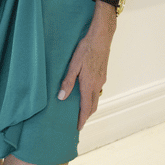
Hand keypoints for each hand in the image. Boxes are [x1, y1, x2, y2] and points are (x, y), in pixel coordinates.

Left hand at [57, 8, 114, 129]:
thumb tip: (61, 98)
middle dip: (86, 115)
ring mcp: (102, 79)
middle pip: (93, 106)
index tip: (78, 127)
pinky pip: (98, 89)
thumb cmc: (86, 49)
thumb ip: (67, 82)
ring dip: (90, 105)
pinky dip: (92, 96)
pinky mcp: (103, 73)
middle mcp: (97, 85)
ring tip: (81, 108)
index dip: (82, 119)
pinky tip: (86, 91)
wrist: (101, 37)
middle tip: (79, 121)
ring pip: (96, 97)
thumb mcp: (73, 65)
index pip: (86, 108)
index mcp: (89, 85)